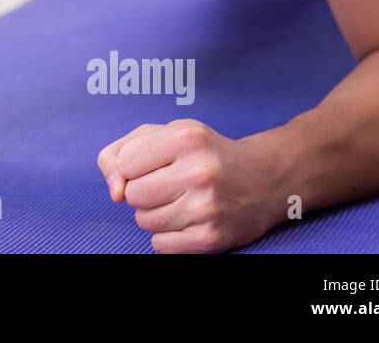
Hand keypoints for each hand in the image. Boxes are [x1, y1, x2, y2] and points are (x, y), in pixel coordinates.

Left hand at [97, 119, 281, 252]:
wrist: (265, 178)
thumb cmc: (203, 152)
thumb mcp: (163, 134)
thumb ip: (119, 152)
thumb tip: (114, 192)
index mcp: (186, 137)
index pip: (124, 163)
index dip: (133, 165)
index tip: (155, 162)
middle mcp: (199, 171)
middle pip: (132, 195)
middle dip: (143, 190)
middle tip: (169, 183)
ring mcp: (207, 208)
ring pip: (144, 221)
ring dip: (154, 213)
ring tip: (180, 199)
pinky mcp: (212, 238)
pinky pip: (160, 245)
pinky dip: (167, 234)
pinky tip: (187, 218)